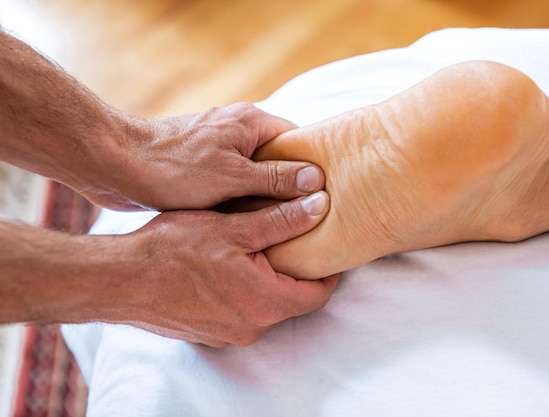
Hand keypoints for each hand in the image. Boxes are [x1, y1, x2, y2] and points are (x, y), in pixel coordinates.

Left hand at [89, 103, 324, 210]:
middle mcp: (238, 129)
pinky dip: (244, 198)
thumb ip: (275, 179)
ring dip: (265, 195)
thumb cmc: (174, 168)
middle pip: (279, 157)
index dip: (313, 168)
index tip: (324, 196)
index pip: (298, 141)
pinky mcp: (203, 163)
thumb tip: (316, 181)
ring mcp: (220, 146)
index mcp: (251, 122)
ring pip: (256, 172)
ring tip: (282, 224)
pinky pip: (235, 180)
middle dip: (290, 186)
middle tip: (306, 216)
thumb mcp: (232, 177)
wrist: (117, 165)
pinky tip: (249, 221)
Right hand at [118, 191, 337, 346]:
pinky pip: (239, 311)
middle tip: (292, 239)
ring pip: (264, 305)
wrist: (119, 280)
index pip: (319, 292)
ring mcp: (228, 334)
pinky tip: (227, 265)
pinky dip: (243, 290)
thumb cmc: (174, 251)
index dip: (327, 268)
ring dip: (266, 280)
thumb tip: (320, 204)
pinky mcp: (208, 332)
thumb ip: (283, 220)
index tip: (325, 245)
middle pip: (292, 300)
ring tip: (258, 247)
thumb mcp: (235, 227)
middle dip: (295, 270)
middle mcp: (251, 327)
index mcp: (266, 303)